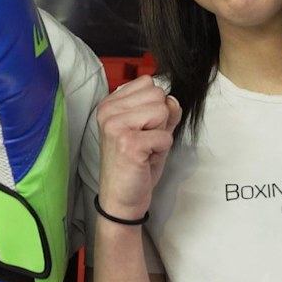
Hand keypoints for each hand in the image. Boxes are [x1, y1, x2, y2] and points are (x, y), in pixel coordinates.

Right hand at [95, 75, 180, 220]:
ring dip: (161, 134)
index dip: (155, 106)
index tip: (142, 128)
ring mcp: (116, 126)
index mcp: (110, 104)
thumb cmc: (135, 164)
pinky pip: (165, 135)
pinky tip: (145, 159)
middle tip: (145, 141)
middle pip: (157, 94)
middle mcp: (109, 111)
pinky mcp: (128, 143)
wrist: (121, 198)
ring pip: (163, 110)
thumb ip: (164, 110)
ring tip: (145, 149)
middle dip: (160, 120)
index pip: (148, 83)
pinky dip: (161, 150)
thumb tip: (173, 100)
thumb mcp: (151, 130)